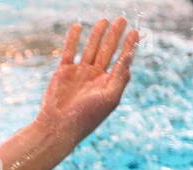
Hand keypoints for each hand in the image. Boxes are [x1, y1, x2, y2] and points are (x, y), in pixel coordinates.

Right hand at [36, 18, 138, 146]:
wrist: (58, 127)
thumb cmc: (86, 117)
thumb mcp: (109, 98)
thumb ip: (121, 77)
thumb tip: (129, 57)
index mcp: (108, 84)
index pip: (121, 61)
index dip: (129, 46)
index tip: (134, 32)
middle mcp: (94, 77)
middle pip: (107, 51)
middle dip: (115, 36)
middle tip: (122, 20)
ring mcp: (79, 74)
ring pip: (90, 49)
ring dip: (97, 35)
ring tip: (104, 20)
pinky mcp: (63, 73)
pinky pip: (69, 52)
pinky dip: (72, 40)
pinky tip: (77, 27)